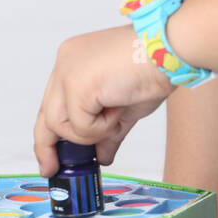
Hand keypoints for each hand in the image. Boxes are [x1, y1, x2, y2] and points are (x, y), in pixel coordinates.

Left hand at [33, 23, 174, 177]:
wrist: (171, 48)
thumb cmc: (155, 68)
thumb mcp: (124, 107)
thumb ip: (107, 130)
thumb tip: (101, 155)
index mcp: (74, 61)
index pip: (53, 103)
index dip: (52, 133)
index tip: (51, 158)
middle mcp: (65, 62)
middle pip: (46, 114)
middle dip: (47, 146)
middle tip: (51, 169)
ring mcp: (67, 71)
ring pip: (58, 124)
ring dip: (90, 133)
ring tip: (116, 117)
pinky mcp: (76, 84)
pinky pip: (79, 126)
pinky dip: (101, 128)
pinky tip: (119, 108)